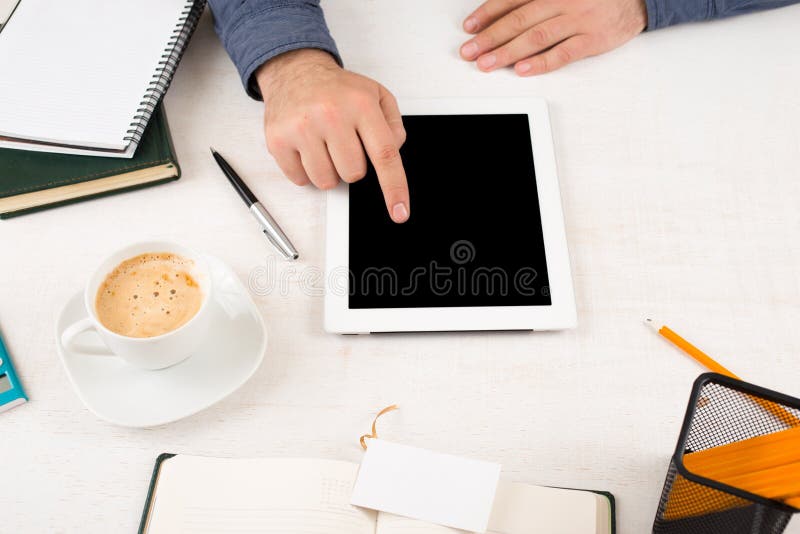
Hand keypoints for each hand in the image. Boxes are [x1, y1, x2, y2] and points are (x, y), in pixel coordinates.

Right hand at [256, 49, 409, 222]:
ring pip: (326, 181)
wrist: (295, 71)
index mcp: (361, 104)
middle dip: (352, 165)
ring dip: (328, 170)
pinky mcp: (278, 140)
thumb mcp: (377, 96)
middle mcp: (331, 114)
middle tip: (343, 142)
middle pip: (353, 174)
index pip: (384, 155)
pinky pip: (300, 179)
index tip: (399, 212)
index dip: (394, 188)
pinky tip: (306, 147)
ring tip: (323, 144)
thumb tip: (392, 153)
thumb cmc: (337, 89)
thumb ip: (394, 126)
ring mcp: (301, 127)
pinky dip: (306, 170)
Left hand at [460, 0, 646, 75]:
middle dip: (490, 37)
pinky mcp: (592, 39)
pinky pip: (563, 53)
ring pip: (536, 37)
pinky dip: (541, 62)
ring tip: (487, 63)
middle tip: (470, 52)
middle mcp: (563, 0)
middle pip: (519, 20)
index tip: (469, 28)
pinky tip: (523, 70)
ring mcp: (578, 20)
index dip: (488, 13)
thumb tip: (505, 11)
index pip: (512, 0)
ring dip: (508, 52)